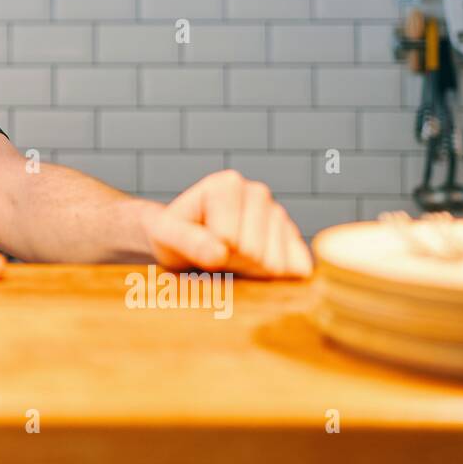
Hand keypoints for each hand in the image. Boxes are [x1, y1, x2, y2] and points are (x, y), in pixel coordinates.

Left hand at [143, 170, 311, 278]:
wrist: (184, 239)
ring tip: (230, 256)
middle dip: (232, 262)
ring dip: (250, 272)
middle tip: (215, 253)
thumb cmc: (172, 235)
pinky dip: (276, 278)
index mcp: (227, 184)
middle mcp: (258, 193)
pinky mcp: (293, 237)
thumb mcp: (166, 237)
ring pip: (274, 265)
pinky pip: (297, 270)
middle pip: (254, 253)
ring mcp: (278, 214)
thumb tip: (219, 253)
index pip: (229, 239)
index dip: (211, 251)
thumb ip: (188, 241)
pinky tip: (255, 266)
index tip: (200, 242)